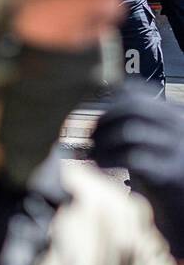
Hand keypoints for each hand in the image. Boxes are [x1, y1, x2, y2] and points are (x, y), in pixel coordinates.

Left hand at [92, 84, 183, 259]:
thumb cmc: (164, 171)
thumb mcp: (153, 142)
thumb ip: (135, 125)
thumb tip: (97, 114)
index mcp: (176, 113)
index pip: (138, 92)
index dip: (110, 101)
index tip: (95, 115)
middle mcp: (180, 126)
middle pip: (132, 107)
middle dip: (104, 120)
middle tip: (89, 136)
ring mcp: (178, 148)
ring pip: (129, 131)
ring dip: (102, 141)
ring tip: (91, 152)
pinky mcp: (171, 172)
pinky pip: (132, 157)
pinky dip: (108, 158)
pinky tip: (99, 165)